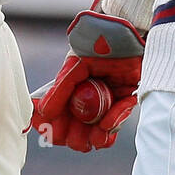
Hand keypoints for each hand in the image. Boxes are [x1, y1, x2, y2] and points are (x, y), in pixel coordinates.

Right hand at [31, 0, 145, 151]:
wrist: (130, 37)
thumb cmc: (99, 46)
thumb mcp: (76, 66)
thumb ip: (61, 89)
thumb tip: (43, 113)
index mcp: (66, 91)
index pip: (51, 118)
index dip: (49, 128)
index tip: (50, 131)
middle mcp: (83, 102)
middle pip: (72, 134)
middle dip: (73, 137)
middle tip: (76, 136)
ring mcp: (102, 105)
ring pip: (93, 136)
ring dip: (94, 138)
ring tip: (98, 133)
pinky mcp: (122, 105)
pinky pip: (115, 124)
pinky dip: (114, 122)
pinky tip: (113, 117)